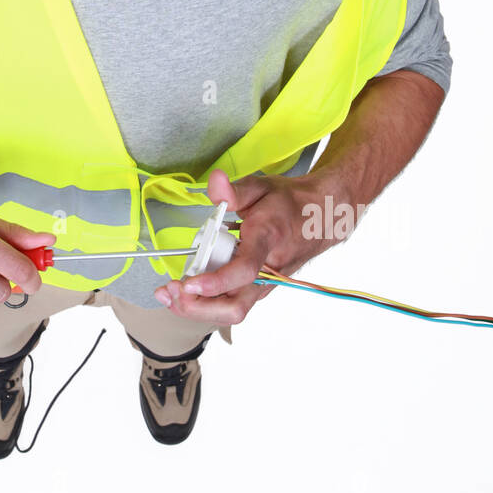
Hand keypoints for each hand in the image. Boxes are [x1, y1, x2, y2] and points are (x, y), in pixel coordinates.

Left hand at [153, 167, 328, 325]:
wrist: (320, 218)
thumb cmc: (289, 204)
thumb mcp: (261, 187)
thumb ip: (234, 190)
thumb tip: (215, 181)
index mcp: (267, 240)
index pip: (244, 271)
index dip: (215, 281)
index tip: (188, 282)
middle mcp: (268, 271)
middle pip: (234, 307)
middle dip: (198, 305)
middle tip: (171, 289)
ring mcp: (265, 284)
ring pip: (231, 311)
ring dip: (198, 307)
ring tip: (171, 292)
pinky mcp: (259, 289)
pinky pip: (232, 304)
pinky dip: (207, 302)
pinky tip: (188, 289)